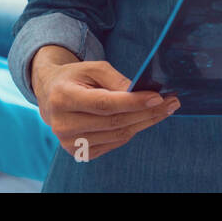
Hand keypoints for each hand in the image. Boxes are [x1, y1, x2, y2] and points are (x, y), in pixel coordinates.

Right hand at [33, 54, 179, 161]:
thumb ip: (115, 79)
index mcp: (63, 98)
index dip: (133, 102)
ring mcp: (70, 142)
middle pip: (114, 122)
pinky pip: (114, 143)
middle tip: (171, 102)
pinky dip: (131, 131)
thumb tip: (140, 92)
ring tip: (164, 110)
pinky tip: (143, 119)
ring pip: (117, 135)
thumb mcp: (93, 67)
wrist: (51, 96)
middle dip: (147, 113)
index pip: (104, 104)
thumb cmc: (75, 77)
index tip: (157, 97)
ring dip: (144, 123)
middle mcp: (63, 124)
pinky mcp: (79, 153)